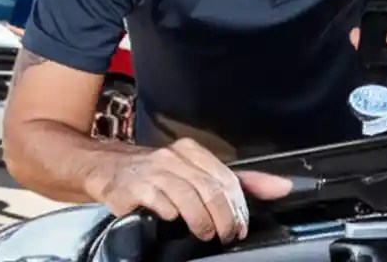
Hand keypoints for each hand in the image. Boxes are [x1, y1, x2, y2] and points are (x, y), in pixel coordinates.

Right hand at [84, 137, 293, 242]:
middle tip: (226, 235)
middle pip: (211, 189)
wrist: (105, 168)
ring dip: (201, 222)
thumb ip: (237, 180)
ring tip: (205, 234)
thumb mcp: (194, 172)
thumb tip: (281, 187)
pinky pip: (162, 203)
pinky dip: (172, 216)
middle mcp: (174, 156)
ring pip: (189, 197)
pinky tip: (172, 221)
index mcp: (192, 151)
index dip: (238, 207)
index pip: (228, 178)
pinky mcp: (135, 186)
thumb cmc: (153, 174)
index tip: (241, 226)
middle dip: (224, 218)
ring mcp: (154, 169)